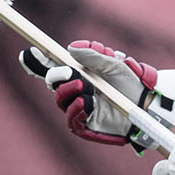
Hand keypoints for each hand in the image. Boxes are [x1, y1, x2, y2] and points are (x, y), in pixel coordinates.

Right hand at [17, 41, 174, 147]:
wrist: (145, 104)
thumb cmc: (128, 83)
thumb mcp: (113, 65)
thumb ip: (93, 56)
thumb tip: (71, 49)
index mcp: (77, 73)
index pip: (52, 67)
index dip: (38, 61)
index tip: (30, 52)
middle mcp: (74, 90)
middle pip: (53, 83)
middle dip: (56, 75)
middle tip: (68, 71)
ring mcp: (78, 107)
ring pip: (61, 100)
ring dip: (69, 91)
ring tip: (85, 87)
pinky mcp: (85, 125)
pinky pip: (73, 119)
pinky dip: (77, 109)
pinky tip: (87, 102)